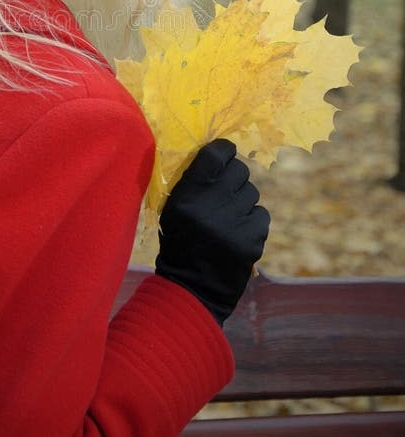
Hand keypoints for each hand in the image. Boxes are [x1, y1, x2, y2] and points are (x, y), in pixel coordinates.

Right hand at [155, 139, 269, 325]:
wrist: (191, 288)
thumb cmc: (179, 241)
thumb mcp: (174, 208)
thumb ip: (193, 181)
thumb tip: (219, 153)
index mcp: (187, 195)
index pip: (214, 155)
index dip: (224, 149)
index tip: (226, 152)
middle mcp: (211, 206)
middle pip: (239, 170)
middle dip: (235, 177)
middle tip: (227, 190)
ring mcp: (233, 224)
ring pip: (252, 192)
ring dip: (243, 200)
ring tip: (229, 217)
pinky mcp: (251, 241)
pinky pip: (261, 214)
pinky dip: (252, 220)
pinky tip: (238, 231)